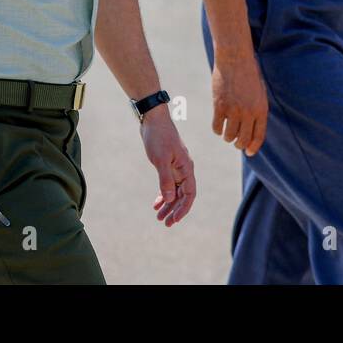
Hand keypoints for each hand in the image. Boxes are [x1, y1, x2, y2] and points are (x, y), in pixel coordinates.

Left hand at [139, 109, 196, 226]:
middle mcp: (184, 169)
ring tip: (159, 217)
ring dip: (168, 204)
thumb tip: (170, 199)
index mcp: (186, 168)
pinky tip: (156, 202)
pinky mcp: (168, 165)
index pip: (189, 194)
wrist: (153, 119)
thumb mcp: (160, 159)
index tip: (174, 220)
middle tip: (164, 223)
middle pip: (182, 195)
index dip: (183, 209)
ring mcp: (176, 168)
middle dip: (174, 210)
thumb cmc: (158, 137)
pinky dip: (163, 194)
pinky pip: (169, 184)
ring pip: (175, 191)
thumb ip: (166, 179)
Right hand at [211, 52, 268, 155]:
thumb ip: (257, 111)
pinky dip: (217, 129)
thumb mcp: (259, 93)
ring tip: (227, 133)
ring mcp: (233, 110)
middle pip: (243, 140)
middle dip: (239, 145)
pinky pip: (217, 127)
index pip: (258, 136)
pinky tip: (218, 125)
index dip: (253, 147)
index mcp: (261, 109)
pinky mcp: (219, 106)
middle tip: (236, 143)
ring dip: (228, 137)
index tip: (249, 153)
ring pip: (229, 135)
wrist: (235, 59)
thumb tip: (251, 131)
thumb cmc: (249, 75)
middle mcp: (248, 112)